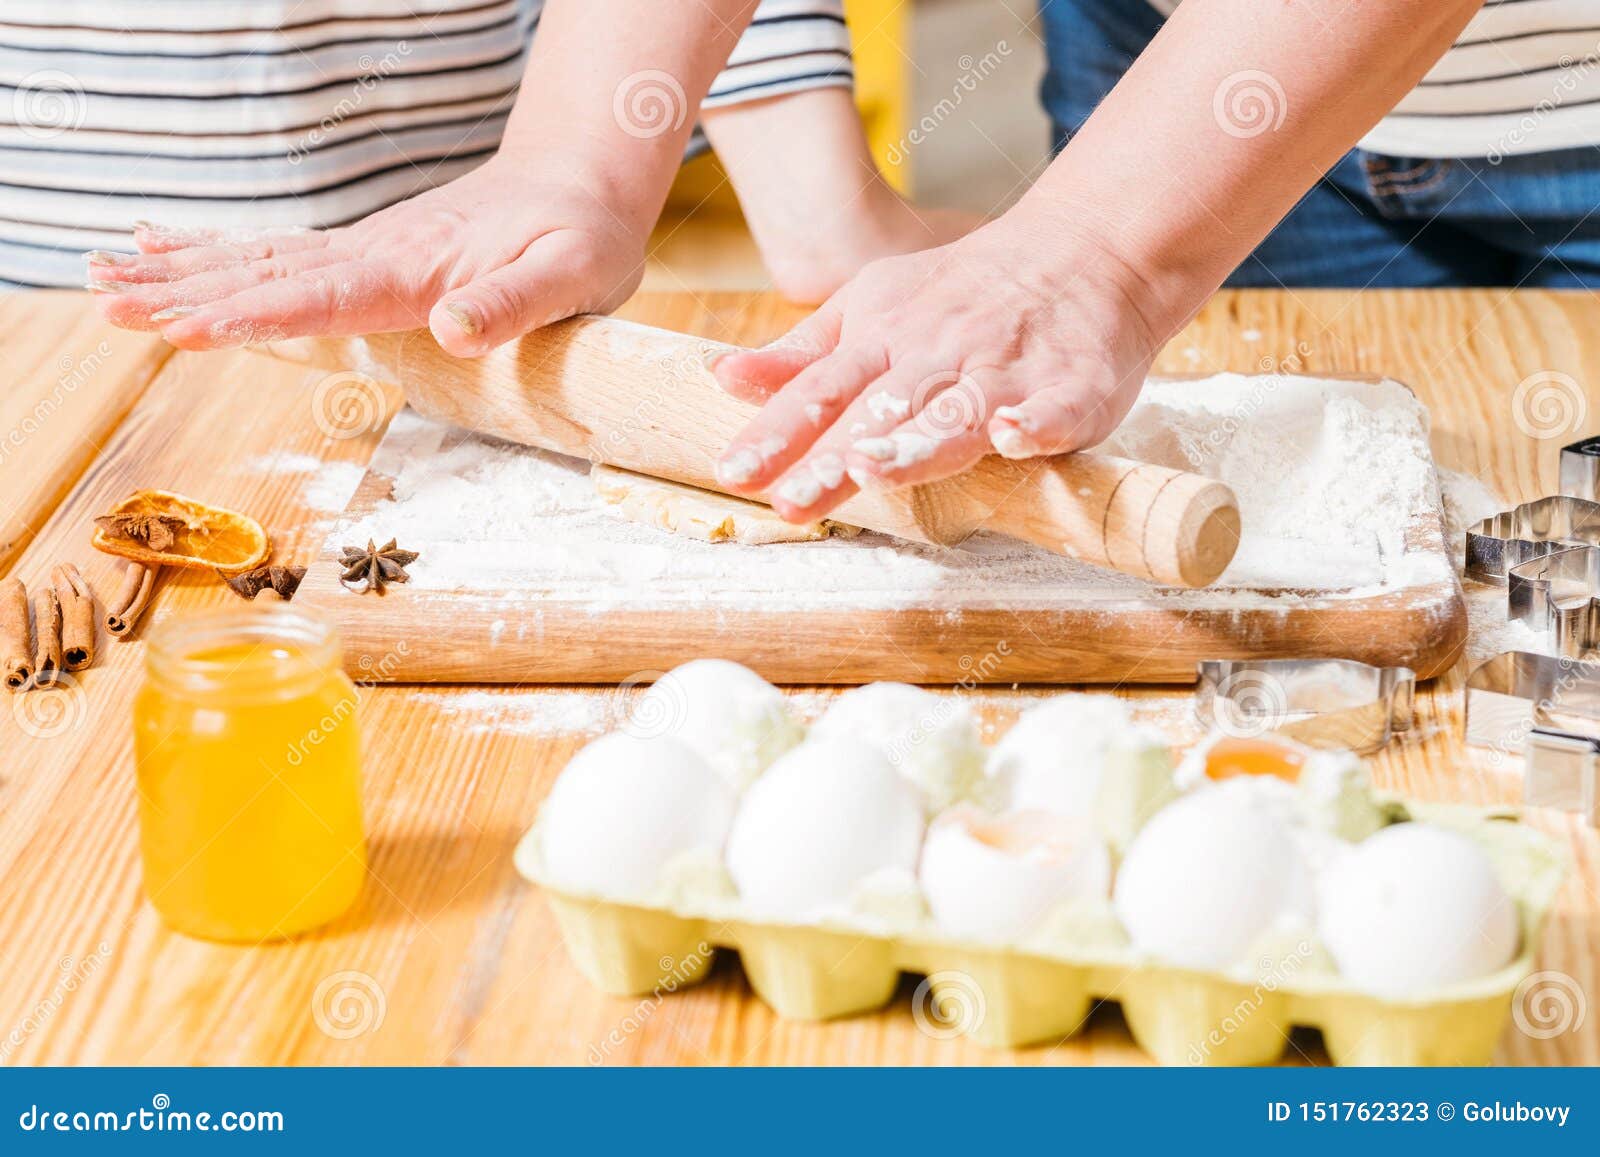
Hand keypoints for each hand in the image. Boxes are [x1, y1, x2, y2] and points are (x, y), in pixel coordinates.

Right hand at [84, 155, 648, 354]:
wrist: (582, 183)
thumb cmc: (583, 237)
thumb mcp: (571, 277)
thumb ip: (512, 305)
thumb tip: (452, 332)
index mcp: (418, 270)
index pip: (322, 296)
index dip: (255, 314)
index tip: (188, 326)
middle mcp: (378, 254)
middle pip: (267, 274)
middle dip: (185, 290)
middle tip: (106, 302)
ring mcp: (367, 249)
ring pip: (260, 260)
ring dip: (183, 270)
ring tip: (105, 275)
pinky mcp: (369, 252)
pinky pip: (280, 255)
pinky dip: (219, 255)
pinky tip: (166, 250)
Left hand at [709, 219, 1163, 521]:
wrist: (1080, 251)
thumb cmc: (960, 294)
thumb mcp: (870, 307)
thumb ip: (803, 356)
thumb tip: (725, 377)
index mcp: (884, 337)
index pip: (820, 390)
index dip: (777, 432)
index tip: (734, 473)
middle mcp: (938, 353)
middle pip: (879, 411)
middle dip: (832, 457)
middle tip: (789, 502)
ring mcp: (1005, 369)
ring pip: (955, 412)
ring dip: (915, 443)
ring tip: (871, 469)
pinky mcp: (1071, 384)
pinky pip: (1054, 406)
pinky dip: (1035, 422)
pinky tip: (1012, 437)